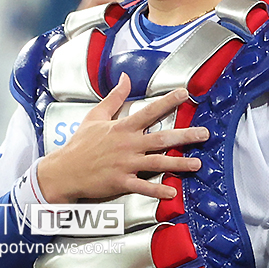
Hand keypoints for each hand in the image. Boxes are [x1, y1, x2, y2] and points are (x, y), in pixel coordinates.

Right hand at [37, 74, 208, 202]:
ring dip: (179, 164)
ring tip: (197, 164)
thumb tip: (125, 78)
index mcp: (122, 128)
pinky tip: (172, 190)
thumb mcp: (96, 116)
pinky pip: (143, 186)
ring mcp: (125, 164)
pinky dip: (157, 189)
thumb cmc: (80, 144)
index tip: (185, 93)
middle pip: (161, 138)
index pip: (149, 111)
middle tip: (204, 134)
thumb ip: (114, 97)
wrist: (64, 169)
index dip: (168, 101)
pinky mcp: (121, 182)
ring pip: (157, 163)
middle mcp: (127, 145)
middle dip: (185, 136)